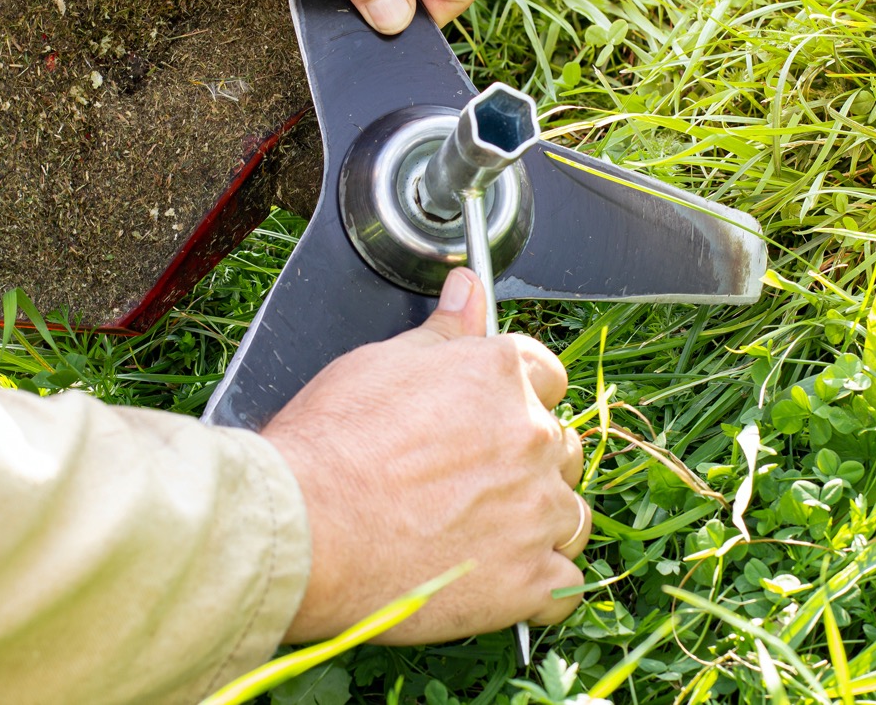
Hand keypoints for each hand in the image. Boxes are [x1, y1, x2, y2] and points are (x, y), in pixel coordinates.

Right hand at [263, 268, 588, 644]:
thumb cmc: (331, 449)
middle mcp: (531, 437)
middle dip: (526, 460)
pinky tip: (499, 579)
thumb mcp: (381, 363)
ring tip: (484, 532)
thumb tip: (467, 290)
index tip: (491, 417)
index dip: (517, 396)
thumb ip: (443, 330)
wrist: (305, 529)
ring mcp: (537, 511)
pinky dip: (539, 585)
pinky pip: (564, 586)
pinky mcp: (530, 579)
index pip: (545, 375)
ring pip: (570, 513)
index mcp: (500, 377)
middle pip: (560, 444)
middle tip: (470, 480)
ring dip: (539, 521)